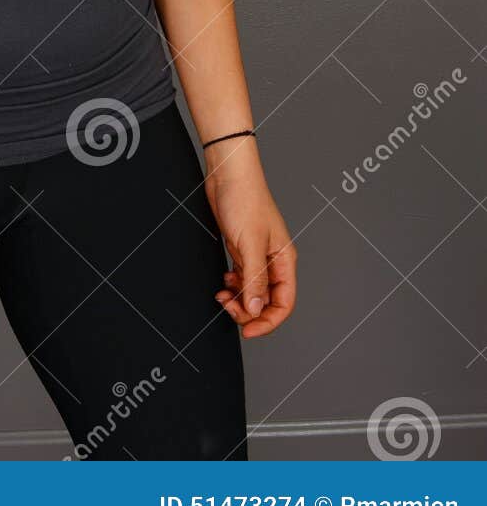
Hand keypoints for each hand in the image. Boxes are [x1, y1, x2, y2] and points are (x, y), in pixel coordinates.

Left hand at [204, 150, 296, 338]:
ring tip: (222, 295)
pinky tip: (224, 282)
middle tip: (228, 308)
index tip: (247, 331)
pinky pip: (242, 278)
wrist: (228, 173)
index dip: (268, 322)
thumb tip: (256, 309)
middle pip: (268, 301)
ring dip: (238, 299)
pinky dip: (233, 285)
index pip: (284, 303)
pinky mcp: (242, 248)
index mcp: (284, 260)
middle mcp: (273, 261)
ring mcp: (258, 255)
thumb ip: (254, 279)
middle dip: (249, 311)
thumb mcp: (250, 243)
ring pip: (253, 291)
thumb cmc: (245, 199)